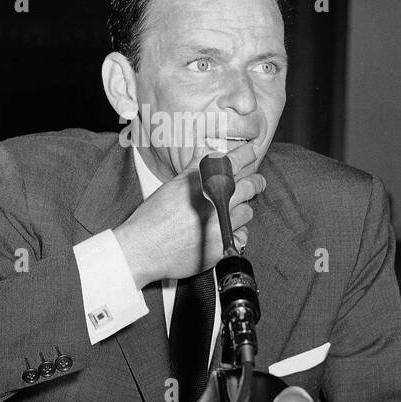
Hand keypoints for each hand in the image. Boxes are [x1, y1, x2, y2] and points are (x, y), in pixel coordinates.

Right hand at [114, 142, 265, 287]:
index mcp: (202, 184)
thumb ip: (194, 170)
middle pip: (249, 185)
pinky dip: (238, 232)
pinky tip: (227, 231)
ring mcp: (220, 225)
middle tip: (257, 182)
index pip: (233, 162)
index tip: (252, 152)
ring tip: (233, 211)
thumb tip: (206, 153)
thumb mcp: (172, 186)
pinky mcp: (221, 246)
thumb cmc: (152, 218)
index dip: (246, 154)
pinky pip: (242, 236)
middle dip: (256, 182)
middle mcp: (214, 202)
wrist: (143, 249)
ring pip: (248, 212)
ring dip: (243, 209)